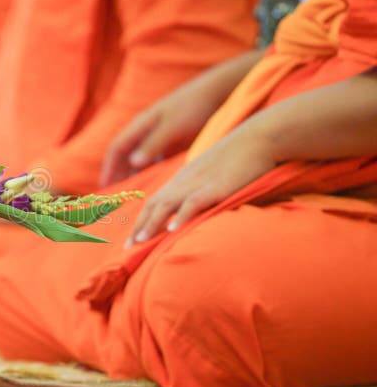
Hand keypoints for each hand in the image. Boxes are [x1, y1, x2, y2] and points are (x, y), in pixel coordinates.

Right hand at [100, 77, 223, 184]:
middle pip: (124, 156)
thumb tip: (133, 162)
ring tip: (130, 196)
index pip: (116, 149)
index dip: (109, 169)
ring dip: (132, 176)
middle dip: (117, 175)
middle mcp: (144, 130)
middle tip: (114, 198)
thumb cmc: (194, 107)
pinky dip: (148, 172)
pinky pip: (154, 160)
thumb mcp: (172, 127)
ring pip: (138, 159)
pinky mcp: (170, 140)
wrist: (217, 92)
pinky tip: (152, 186)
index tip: (105, 188)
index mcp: (140, 125)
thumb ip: (153, 144)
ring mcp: (157, 135)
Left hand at [127, 128, 275, 245]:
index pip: (155, 201)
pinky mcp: (215, 187)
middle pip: (154, 204)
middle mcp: (184, 182)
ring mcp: (198, 184)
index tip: (132, 239)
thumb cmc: (240, 157)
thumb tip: (193, 208)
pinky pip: (193, 203)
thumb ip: (199, 188)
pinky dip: (181, 216)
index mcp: (183, 179)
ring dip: (152, 224)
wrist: (259, 138)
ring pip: (167, 205)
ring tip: (140, 242)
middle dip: (139, 227)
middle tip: (127, 248)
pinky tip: (172, 230)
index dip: (141, 220)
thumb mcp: (212, 174)